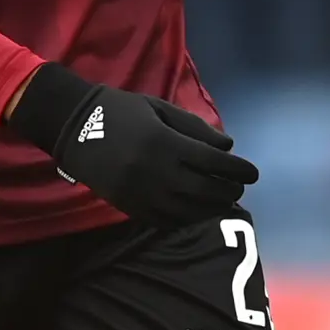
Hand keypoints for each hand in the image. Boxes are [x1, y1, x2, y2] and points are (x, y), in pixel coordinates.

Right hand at [7, 61, 257, 226]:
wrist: (75, 127)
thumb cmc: (123, 112)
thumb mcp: (162, 109)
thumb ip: (196, 128)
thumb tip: (228, 146)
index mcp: (165, 143)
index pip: (213, 162)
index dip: (238, 169)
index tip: (253, 173)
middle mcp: (154, 171)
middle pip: (204, 190)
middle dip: (228, 191)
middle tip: (240, 189)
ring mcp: (139, 192)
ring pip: (186, 210)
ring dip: (210, 209)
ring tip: (224, 202)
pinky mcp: (126, 205)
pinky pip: (162, 220)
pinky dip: (185, 219)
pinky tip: (196, 212)